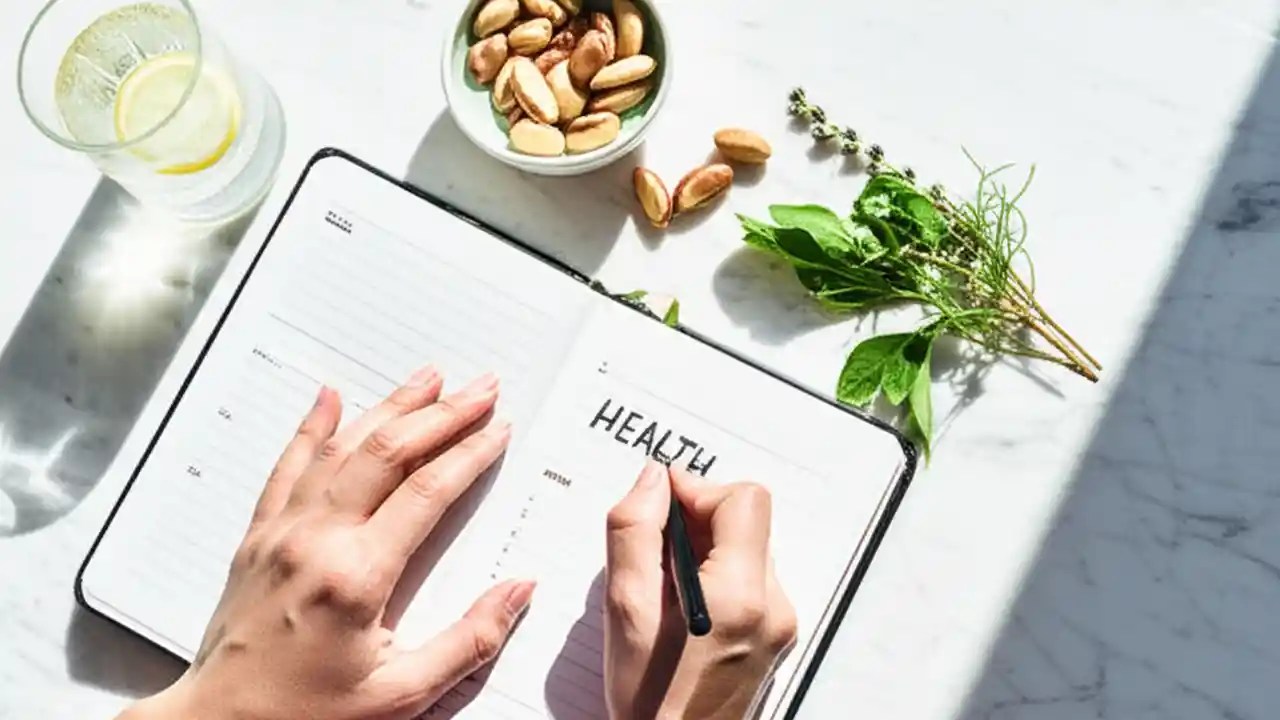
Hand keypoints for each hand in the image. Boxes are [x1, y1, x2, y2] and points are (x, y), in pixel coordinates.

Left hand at [119, 368, 533, 719]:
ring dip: (390, 406)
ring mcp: (282, 532)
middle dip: (442, 413)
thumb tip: (520, 591)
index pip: (426, 493)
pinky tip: (329, 397)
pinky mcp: (258, 537)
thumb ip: (469, 640)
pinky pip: (287, 466)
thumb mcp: (402, 693)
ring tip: (428, 377)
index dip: (469, 454)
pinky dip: (312, 427)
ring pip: (342, 448)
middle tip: (480, 388)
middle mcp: (316, 540)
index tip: (497, 429)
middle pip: (389, 452)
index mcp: (356, 576)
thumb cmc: (305, 716)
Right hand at [603, 461, 797, 719]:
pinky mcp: (775, 638)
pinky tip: (681, 606)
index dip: (697, 490)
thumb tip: (653, 480)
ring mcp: (780, 625)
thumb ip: (635, 531)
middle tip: (654, 546)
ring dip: (706, 547)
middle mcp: (774, 608)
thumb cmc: (650, 698)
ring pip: (748, 549)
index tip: (661, 501)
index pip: (744, 500)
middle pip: (748, 522)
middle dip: (698, 520)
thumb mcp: (625, 609)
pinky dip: (717, 574)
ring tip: (663, 583)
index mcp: (741, 596)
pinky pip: (751, 580)